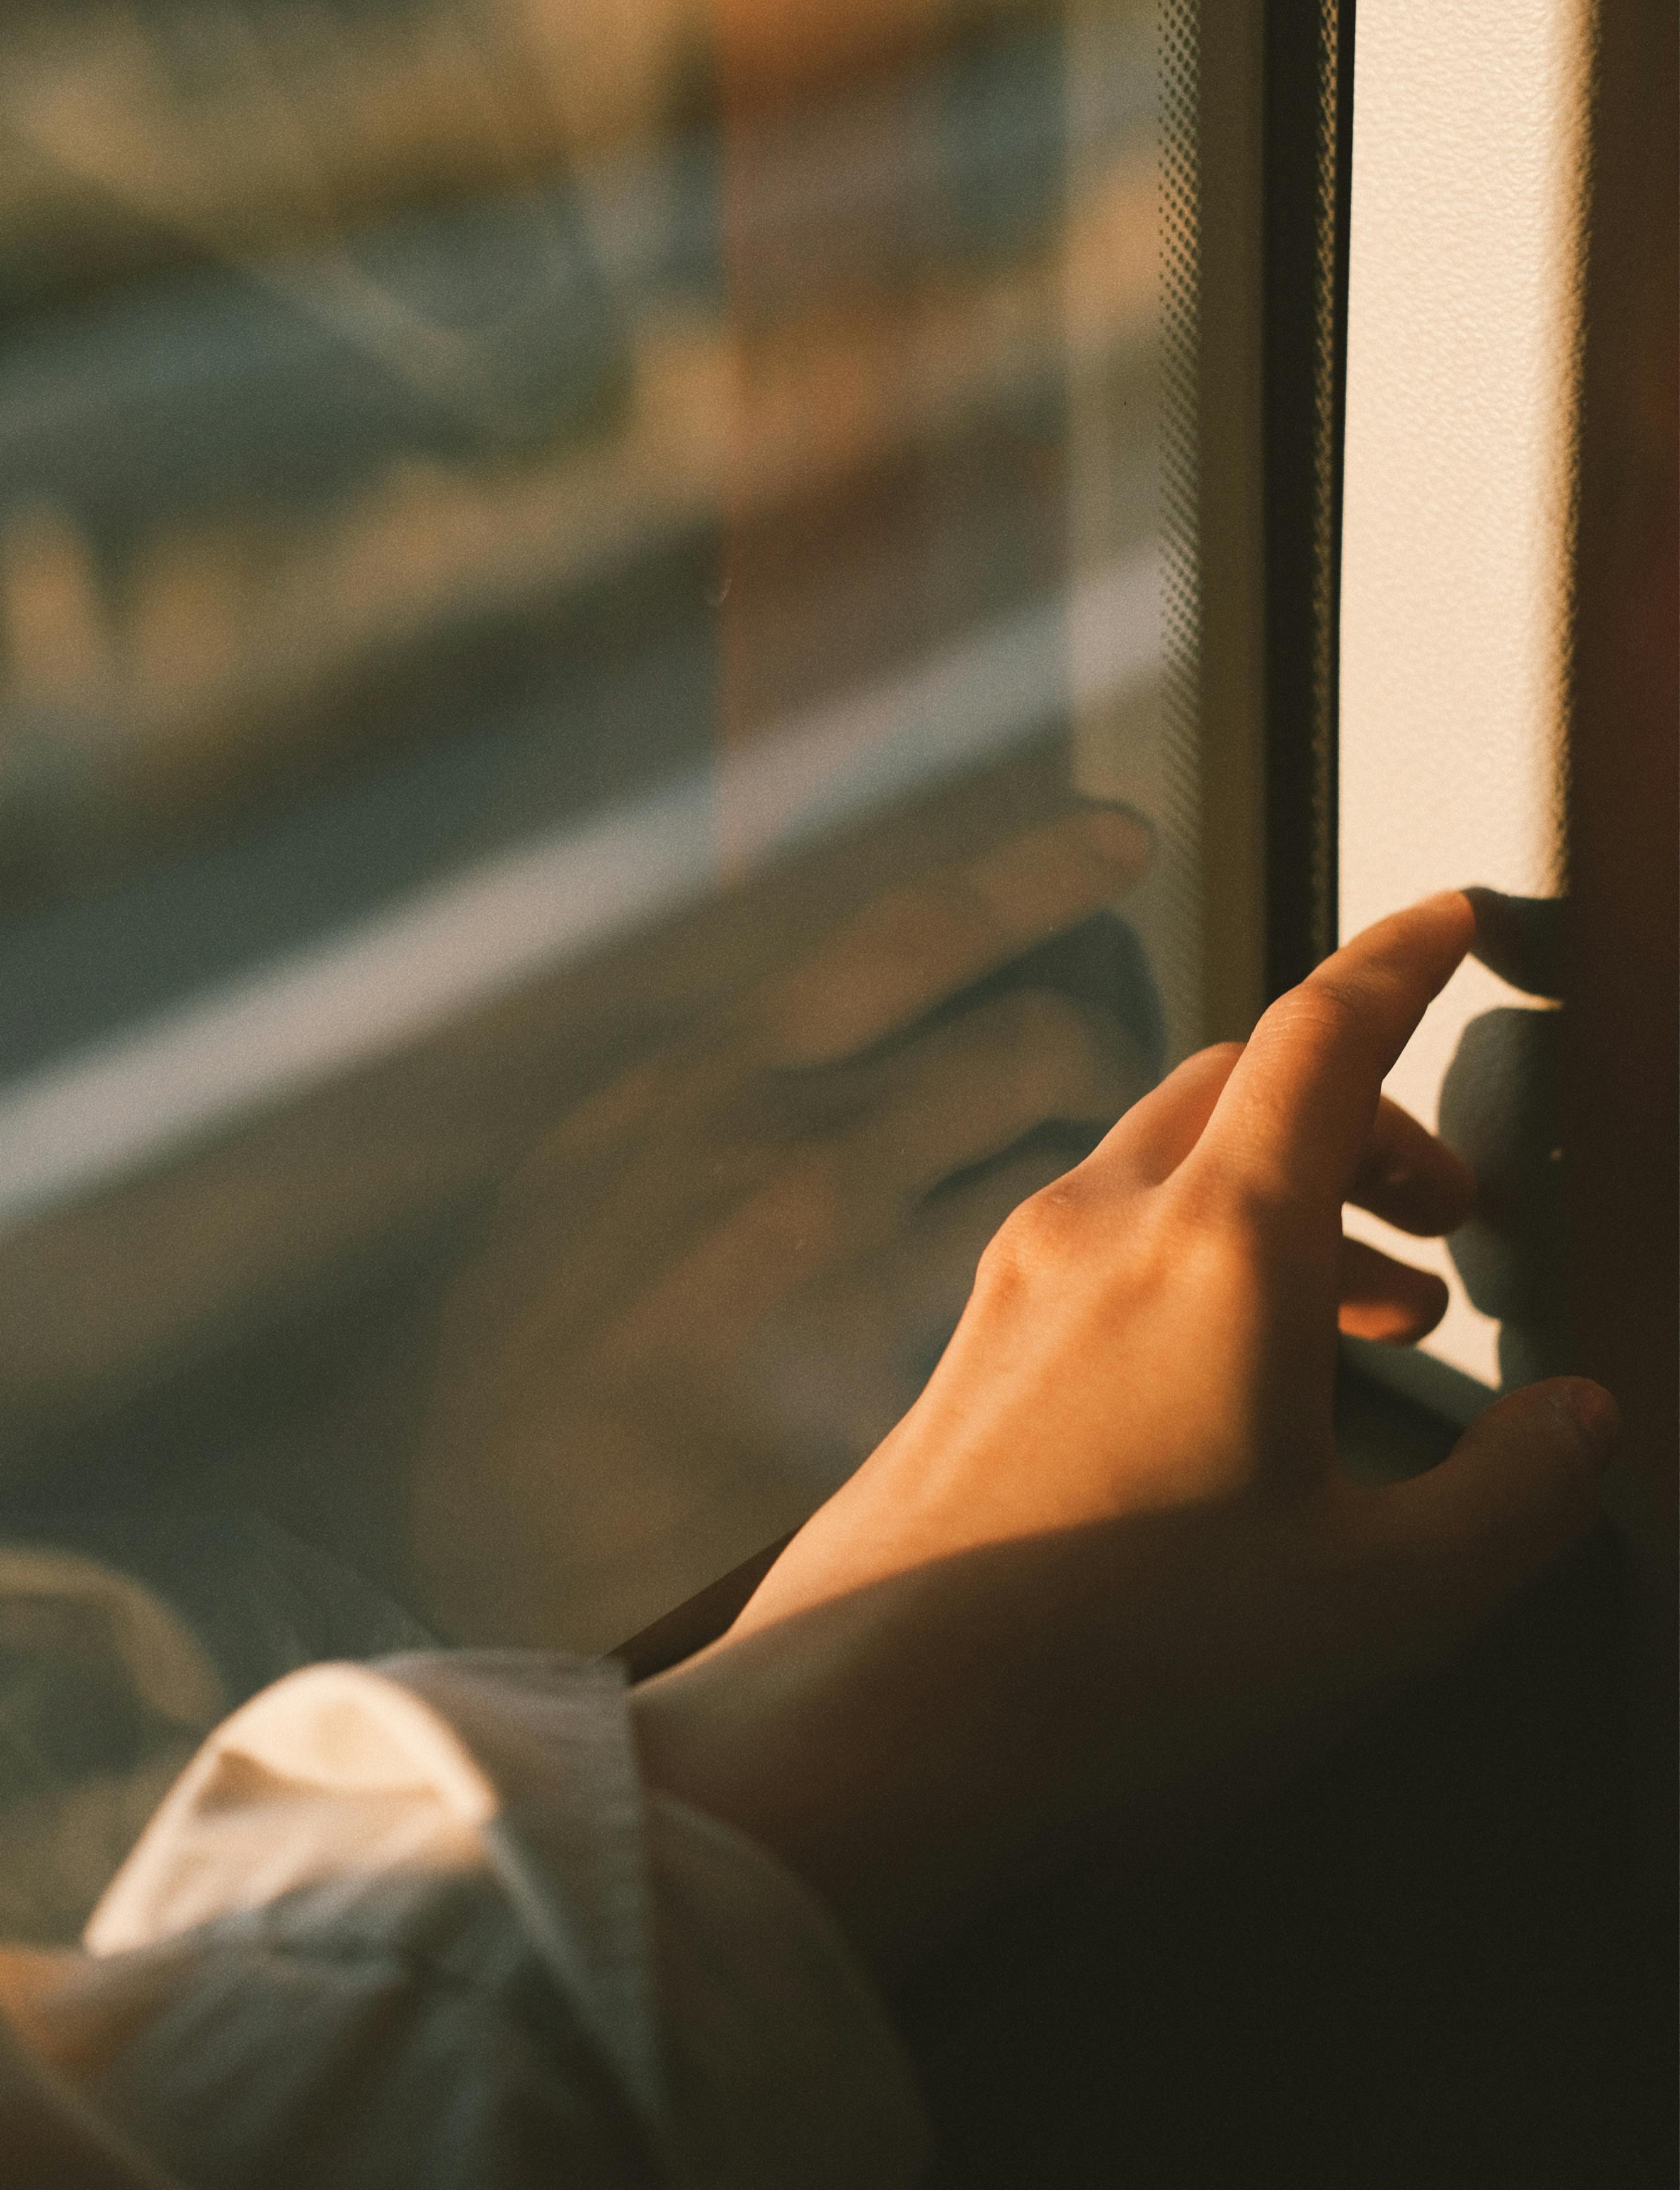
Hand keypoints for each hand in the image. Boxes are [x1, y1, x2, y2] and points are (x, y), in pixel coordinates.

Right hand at [409, 807, 1161, 1649]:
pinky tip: (1025, 1338)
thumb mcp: (599, 1161)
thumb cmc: (535, 1342)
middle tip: (1095, 1092)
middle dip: (1096, 1057)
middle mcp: (789, 1147)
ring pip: (1059, 1177)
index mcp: (708, 1071)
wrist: (474, 1534)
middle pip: (1035, 1043)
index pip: (913, 931)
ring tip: (1072, 1221)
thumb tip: (862, 1012)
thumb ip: (730, 1079)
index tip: (1124, 836)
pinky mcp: (892, 1393)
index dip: (1034, 869)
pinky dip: (1050, 1306)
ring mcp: (847, 1273)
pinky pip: (1024, 1313)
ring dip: (1093, 1185)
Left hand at [630, 892, 1619, 1981]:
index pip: (1323, 1036)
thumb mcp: (1382, 1602)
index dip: (1401, 961)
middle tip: (1447, 1214)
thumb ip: (1513, 1497)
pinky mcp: (969, 1348)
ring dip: (1289, 1193)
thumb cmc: (1121, 1664)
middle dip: (1365, 1118)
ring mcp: (1017, 1282)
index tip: (1453, 920)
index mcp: (1218, 1246)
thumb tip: (1578, 1421)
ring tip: (1375, 1305)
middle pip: (1245, 1085)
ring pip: (1173, 1162)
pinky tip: (1237, 1378)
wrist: (870, 1729)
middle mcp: (1103, 1229)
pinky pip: (1106, 1241)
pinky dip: (1202, 1253)